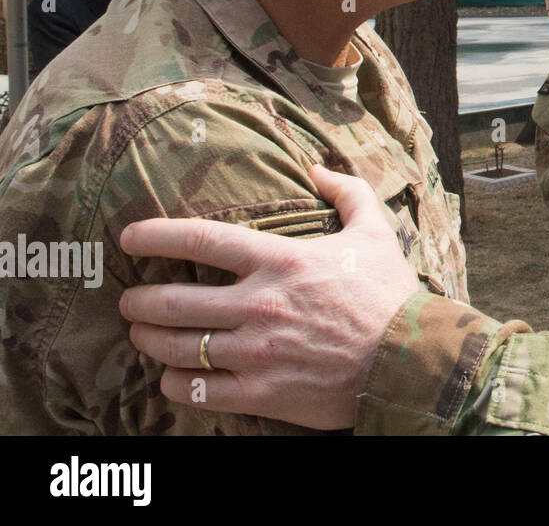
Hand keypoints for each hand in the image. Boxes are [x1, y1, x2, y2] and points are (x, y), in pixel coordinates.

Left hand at [118, 165, 420, 429]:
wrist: (410, 361)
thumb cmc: (391, 295)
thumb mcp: (375, 232)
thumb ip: (347, 192)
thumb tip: (316, 167)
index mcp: (280, 260)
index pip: (199, 240)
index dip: (154, 236)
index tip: (128, 238)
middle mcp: (259, 304)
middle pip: (173, 300)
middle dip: (140, 300)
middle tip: (131, 301)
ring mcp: (256, 351)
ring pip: (175, 347)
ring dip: (148, 340)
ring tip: (142, 335)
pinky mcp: (261, 392)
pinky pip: (197, 391)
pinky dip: (174, 385)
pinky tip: (171, 378)